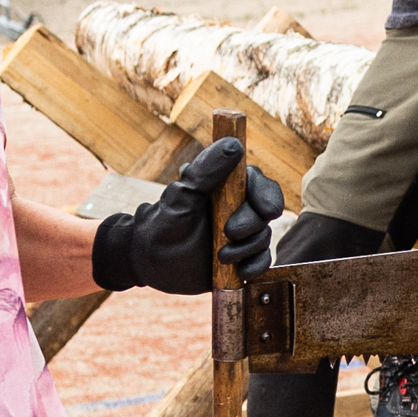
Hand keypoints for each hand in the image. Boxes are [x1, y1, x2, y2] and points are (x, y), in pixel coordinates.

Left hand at [93, 136, 284, 294]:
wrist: (150, 267)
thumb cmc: (160, 227)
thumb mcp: (180, 199)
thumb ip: (205, 172)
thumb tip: (233, 145)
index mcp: (222, 187)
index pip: (257, 182)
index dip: (267, 194)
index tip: (267, 211)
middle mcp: (234, 207)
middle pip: (263, 211)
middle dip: (251, 224)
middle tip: (228, 233)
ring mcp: (239, 233)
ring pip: (263, 236)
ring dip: (246, 248)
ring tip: (220, 257)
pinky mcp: (241, 257)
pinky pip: (262, 260)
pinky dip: (255, 266)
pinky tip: (240, 272)